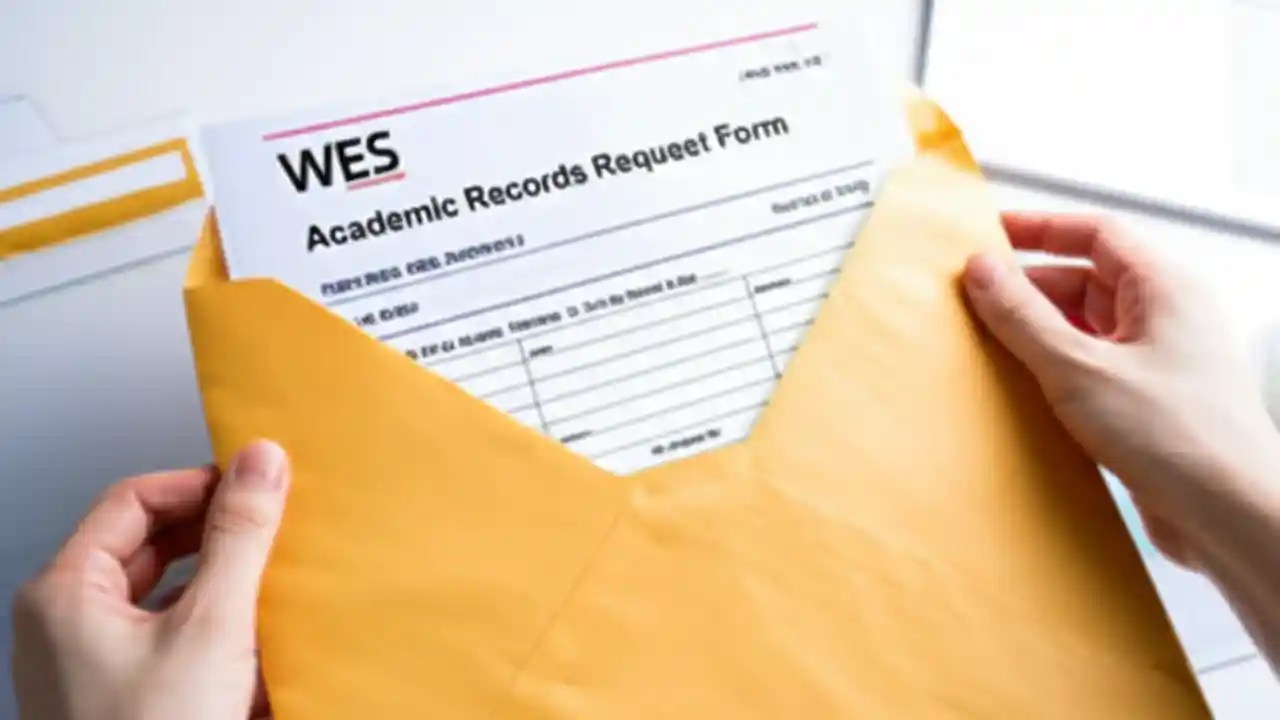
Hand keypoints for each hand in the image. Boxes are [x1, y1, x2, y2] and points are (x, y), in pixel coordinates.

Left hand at [11, 441, 289, 719]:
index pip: (134, 500)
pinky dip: (216, 628)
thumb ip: (240, 539)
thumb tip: (262, 463)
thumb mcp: (212, 629)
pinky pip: (172, 638)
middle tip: (272, 527)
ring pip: (165, 591)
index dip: (200, 484)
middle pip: (149, 544)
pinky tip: (258, 642)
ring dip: (222, 580)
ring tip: (272, 582)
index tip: (257, 486)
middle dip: (217, 533)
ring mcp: (93, 664)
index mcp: (66, 593)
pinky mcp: (125, 697)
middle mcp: (69, 624)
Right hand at [962, 213, 1279, 567]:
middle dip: (1028, 289)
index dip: (1040, 228)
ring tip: (986, 344)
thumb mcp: (1079, 368)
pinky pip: (1089, 369)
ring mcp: (1158, 361)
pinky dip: (1052, 371)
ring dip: (1036, 334)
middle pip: (1085, 281)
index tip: (989, 234)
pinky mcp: (1147, 403)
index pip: (1096, 233)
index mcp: (1164, 288)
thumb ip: (1023, 316)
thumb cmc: (1178, 437)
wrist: (1231, 516)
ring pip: (1084, 328)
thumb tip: (981, 268)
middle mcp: (1166, 317)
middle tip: (973, 299)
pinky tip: (1019, 389)